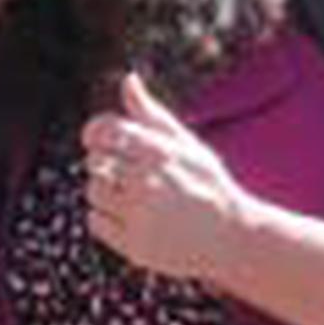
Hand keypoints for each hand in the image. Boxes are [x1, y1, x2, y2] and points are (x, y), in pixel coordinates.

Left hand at [81, 72, 247, 280]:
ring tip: (132, 197)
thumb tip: (127, 79)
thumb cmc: (206, 183)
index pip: (103, 131)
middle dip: (105, 164)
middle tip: (127, 174)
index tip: (102, 142)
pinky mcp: (134, 245)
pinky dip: (105, 218)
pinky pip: (95, 222)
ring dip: (105, 193)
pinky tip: (129, 217)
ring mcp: (140, 216)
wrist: (230, 237)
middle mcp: (148, 182)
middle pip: (93, 162)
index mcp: (159, 152)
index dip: (95, 134)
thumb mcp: (184, 143)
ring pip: (92, 193)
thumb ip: (150, 113)